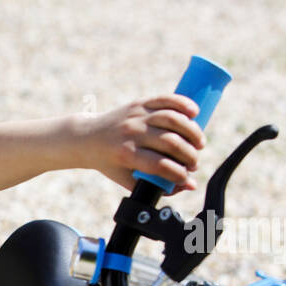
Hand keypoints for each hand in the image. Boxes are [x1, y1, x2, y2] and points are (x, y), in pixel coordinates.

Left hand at [78, 95, 204, 193]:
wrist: (86, 138)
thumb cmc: (110, 162)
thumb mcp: (127, 178)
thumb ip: (156, 185)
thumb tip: (189, 186)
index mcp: (126, 155)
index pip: (160, 165)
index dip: (178, 173)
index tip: (187, 178)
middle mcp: (132, 133)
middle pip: (170, 142)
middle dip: (189, 155)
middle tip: (194, 163)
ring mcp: (136, 116)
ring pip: (172, 119)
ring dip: (192, 131)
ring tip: (199, 143)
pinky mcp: (139, 103)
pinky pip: (166, 99)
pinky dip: (183, 104)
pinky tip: (195, 113)